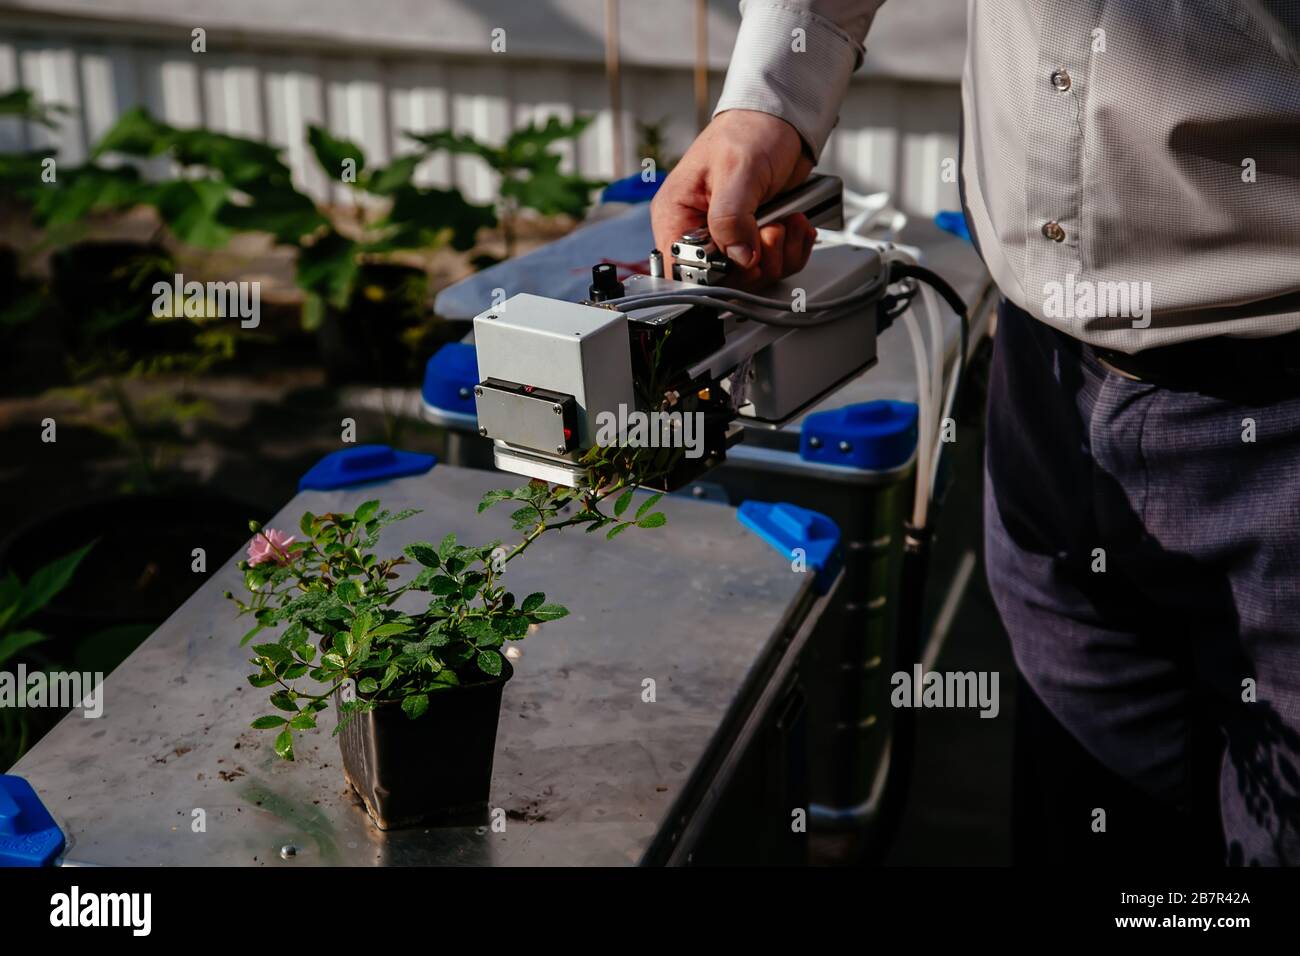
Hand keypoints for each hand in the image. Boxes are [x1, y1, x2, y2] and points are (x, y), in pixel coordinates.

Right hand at [651, 109, 815, 288]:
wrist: (782, 120)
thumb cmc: (749, 131)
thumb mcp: (737, 171)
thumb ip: (731, 217)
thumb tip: (739, 258)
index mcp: (676, 215)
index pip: (683, 268)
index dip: (716, 274)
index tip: (743, 258)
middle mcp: (700, 231)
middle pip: (723, 279)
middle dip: (757, 262)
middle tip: (772, 231)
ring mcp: (730, 237)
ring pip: (753, 275)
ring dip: (780, 254)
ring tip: (787, 221)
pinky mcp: (756, 238)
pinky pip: (774, 264)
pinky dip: (792, 249)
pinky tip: (795, 224)